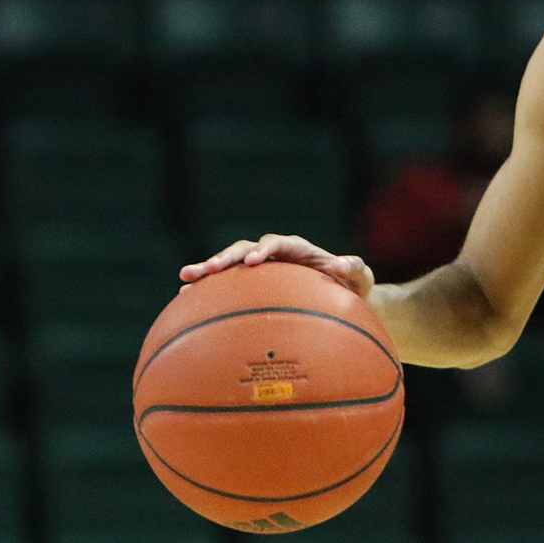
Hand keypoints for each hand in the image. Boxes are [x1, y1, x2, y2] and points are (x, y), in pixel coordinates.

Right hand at [179, 233, 373, 296]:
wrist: (342, 297)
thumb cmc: (353, 287)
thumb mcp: (359, 278)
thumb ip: (355, 269)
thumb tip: (344, 263)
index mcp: (297, 249)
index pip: (277, 243)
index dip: (264, 249)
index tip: (253, 262)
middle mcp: (274, 254)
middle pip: (245, 250)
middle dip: (226, 258)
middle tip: (208, 270)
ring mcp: (260, 269)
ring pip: (229, 265)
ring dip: (207, 269)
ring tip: (185, 279)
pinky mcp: (250, 284)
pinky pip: (226, 285)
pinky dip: (207, 289)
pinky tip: (183, 299)